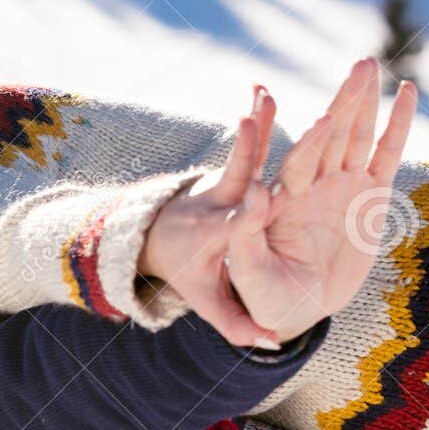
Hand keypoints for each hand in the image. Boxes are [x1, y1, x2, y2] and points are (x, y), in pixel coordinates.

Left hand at [138, 81, 283, 346]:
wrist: (156, 237)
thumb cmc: (190, 271)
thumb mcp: (207, 301)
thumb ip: (236, 322)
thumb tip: (272, 342)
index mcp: (218, 235)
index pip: (236, 225)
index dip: (248, 214)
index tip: (262, 197)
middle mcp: (222, 204)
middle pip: (238, 177)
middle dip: (248, 153)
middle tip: (254, 124)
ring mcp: (224, 184)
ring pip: (243, 153)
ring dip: (255, 124)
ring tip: (263, 95)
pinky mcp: (232, 170)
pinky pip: (248, 141)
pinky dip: (256, 116)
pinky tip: (261, 87)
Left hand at [225, 59, 417, 341]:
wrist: (294, 309)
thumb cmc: (263, 293)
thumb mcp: (245, 269)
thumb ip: (245, 232)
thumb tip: (254, 191)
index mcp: (281, 198)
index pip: (299, 162)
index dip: (311, 140)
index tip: (323, 119)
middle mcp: (311, 184)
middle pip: (330, 135)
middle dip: (344, 101)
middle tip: (359, 64)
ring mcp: (341, 186)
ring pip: (356, 137)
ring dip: (363, 102)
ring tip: (370, 66)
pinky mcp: (369, 196)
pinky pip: (384, 155)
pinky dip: (395, 126)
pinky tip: (403, 94)